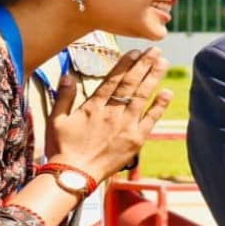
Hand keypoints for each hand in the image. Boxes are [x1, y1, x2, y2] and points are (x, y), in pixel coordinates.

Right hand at [44, 47, 171, 179]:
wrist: (74, 175)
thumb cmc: (62, 149)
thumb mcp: (55, 120)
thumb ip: (63, 96)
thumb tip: (67, 75)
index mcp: (94, 106)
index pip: (113, 79)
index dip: (125, 63)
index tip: (135, 51)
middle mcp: (112, 112)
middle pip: (131, 83)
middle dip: (144, 64)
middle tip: (155, 50)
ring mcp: (126, 125)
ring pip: (142, 96)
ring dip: (154, 78)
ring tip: (163, 62)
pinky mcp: (136, 140)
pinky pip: (151, 120)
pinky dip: (160, 106)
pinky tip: (168, 93)